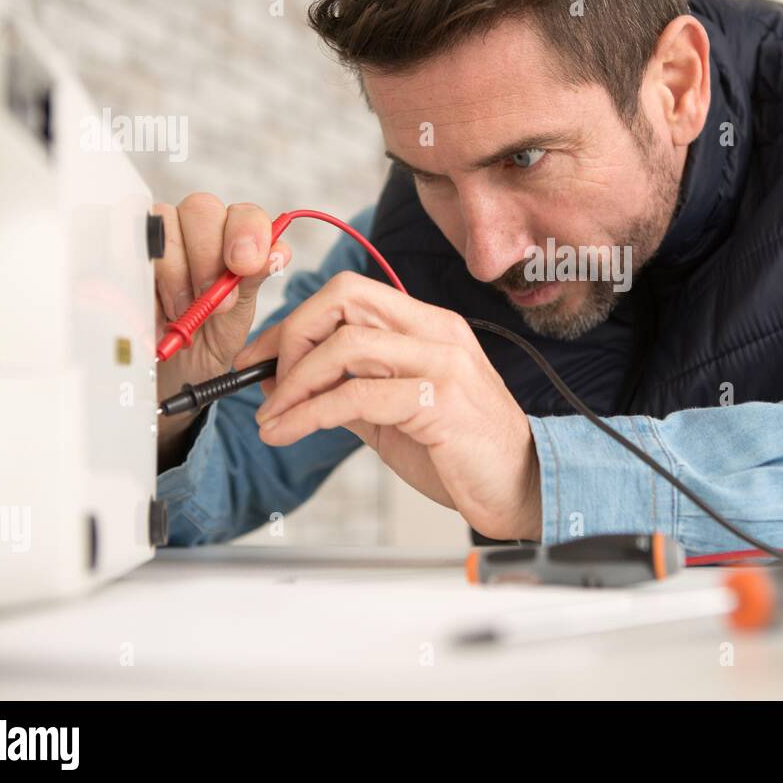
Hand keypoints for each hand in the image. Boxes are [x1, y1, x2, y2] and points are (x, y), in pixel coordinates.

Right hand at [152, 194, 291, 448]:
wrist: (172, 370)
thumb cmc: (209, 337)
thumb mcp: (237, 316)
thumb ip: (253, 280)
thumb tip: (277, 252)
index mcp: (236, 237)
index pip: (245, 213)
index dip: (247, 234)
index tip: (244, 266)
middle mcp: (199, 227)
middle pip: (201, 208)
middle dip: (208, 254)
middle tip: (207, 295)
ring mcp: (160, 234)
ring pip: (165, 220)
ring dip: (175, 270)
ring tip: (180, 309)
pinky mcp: (126, 248)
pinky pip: (128, 238)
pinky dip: (143, 269)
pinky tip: (153, 299)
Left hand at [233, 271, 541, 541]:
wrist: (522, 488)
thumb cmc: (462, 454)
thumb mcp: (396, 415)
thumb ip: (351, 392)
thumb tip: (285, 385)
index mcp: (429, 326)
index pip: (350, 295)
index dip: (295, 321)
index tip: (260, 358)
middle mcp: (438, 333)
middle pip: (344, 299)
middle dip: (290, 336)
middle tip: (263, 380)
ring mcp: (443, 364)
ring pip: (346, 345)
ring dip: (293, 383)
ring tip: (272, 419)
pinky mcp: (440, 403)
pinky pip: (358, 396)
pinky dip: (311, 415)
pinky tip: (290, 433)